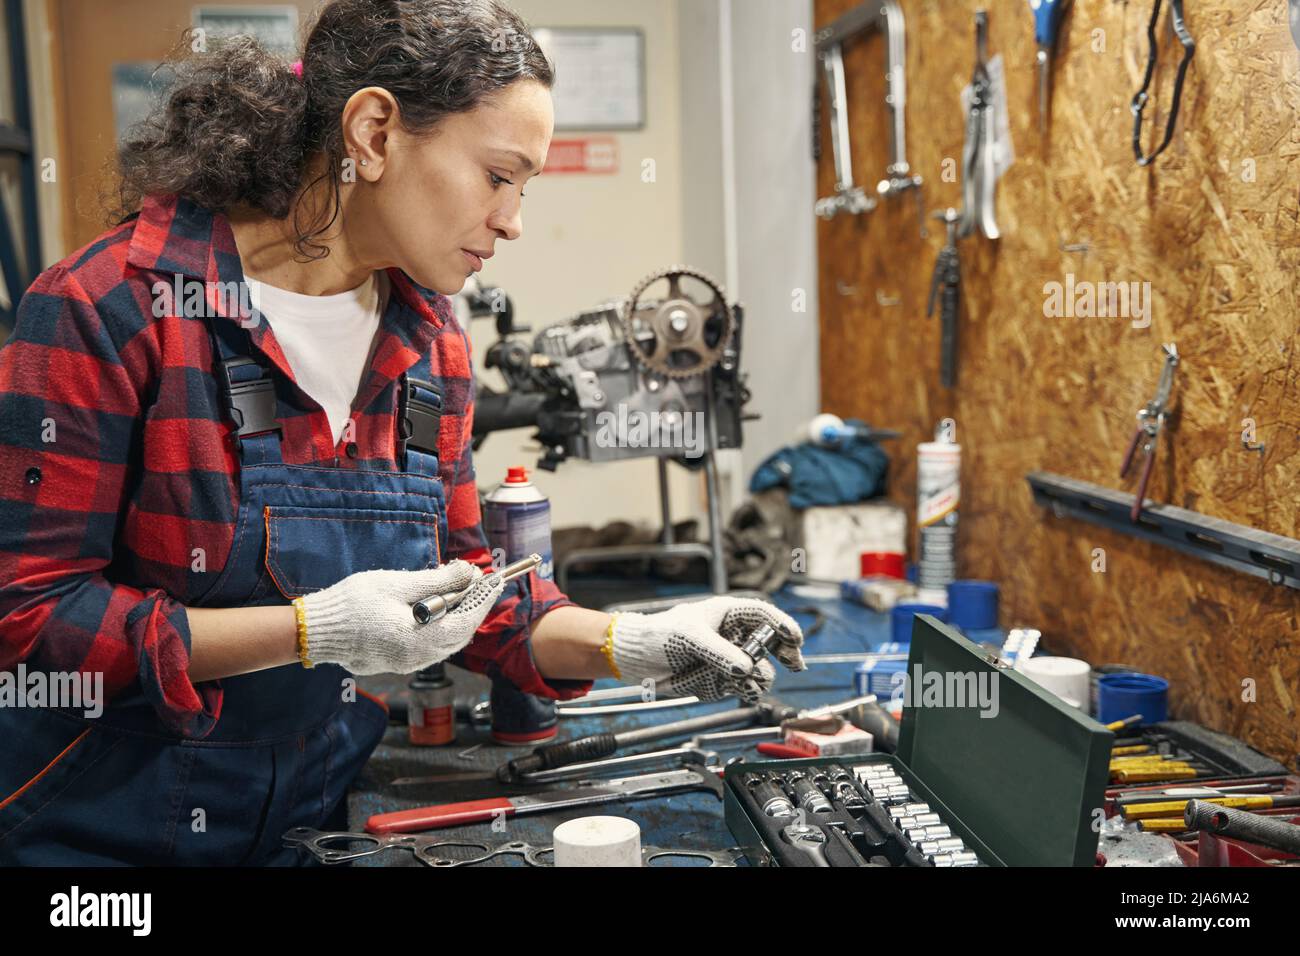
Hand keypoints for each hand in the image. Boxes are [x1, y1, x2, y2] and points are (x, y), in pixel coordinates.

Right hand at [296, 560, 504, 674]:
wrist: (313, 629)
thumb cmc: (352, 603)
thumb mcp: (399, 584)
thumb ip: (438, 580)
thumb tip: (469, 572)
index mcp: (419, 640)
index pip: (467, 621)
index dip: (484, 600)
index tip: (495, 580)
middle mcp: (416, 658)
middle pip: (459, 635)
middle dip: (472, 607)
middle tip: (477, 581)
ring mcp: (405, 664)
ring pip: (445, 643)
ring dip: (456, 617)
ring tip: (457, 589)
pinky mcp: (395, 663)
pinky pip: (429, 647)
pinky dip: (439, 627)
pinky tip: (435, 607)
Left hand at [609, 596, 804, 702]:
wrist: (638, 659)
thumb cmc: (661, 635)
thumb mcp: (691, 637)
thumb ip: (720, 652)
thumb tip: (746, 668)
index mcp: (728, 614)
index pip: (764, 615)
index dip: (783, 624)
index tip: (795, 639)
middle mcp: (733, 636)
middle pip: (771, 644)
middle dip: (783, 654)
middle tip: (794, 664)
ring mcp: (729, 659)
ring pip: (759, 671)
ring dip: (757, 678)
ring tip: (746, 682)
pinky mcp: (721, 680)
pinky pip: (741, 689)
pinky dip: (739, 691)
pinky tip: (729, 688)